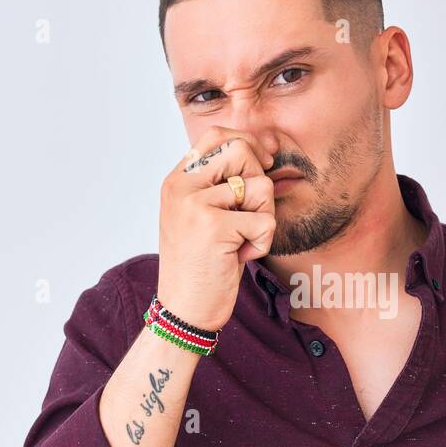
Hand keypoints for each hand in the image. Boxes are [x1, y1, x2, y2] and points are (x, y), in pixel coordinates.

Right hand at [156, 127, 276, 332]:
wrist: (185, 310)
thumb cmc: (202, 265)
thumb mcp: (204, 216)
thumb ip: (224, 183)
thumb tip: (268, 148)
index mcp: (177, 181)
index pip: (217, 136)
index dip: (247, 144)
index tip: (263, 164)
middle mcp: (181, 186)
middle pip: (242, 152)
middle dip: (260, 183)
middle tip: (249, 215)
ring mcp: (194, 204)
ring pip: (260, 186)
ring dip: (262, 217)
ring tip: (239, 241)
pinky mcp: (213, 226)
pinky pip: (265, 220)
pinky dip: (261, 242)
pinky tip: (238, 257)